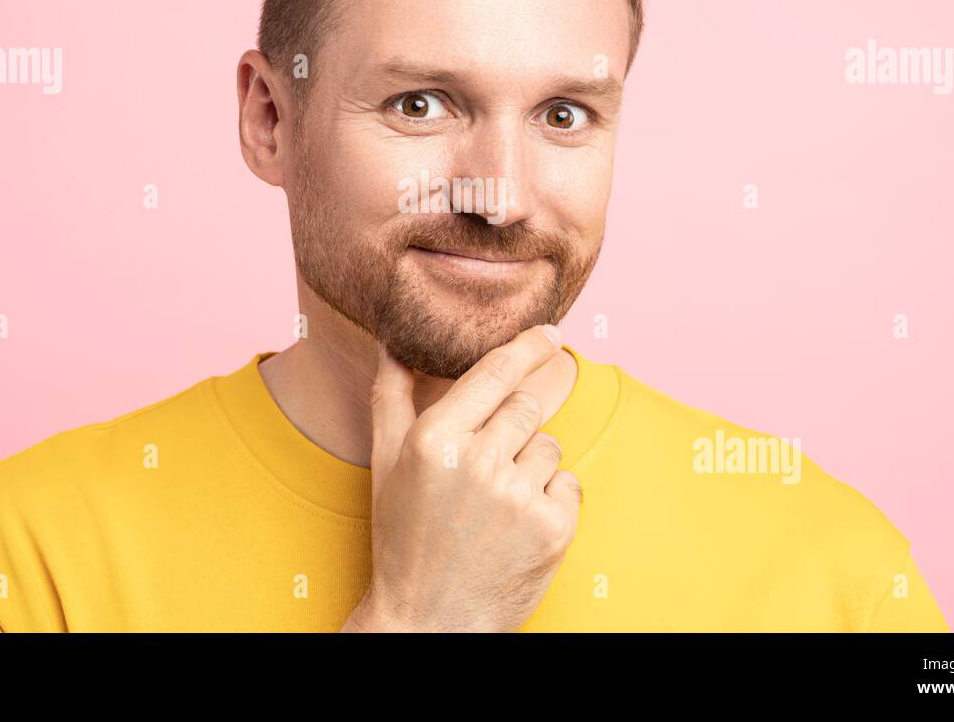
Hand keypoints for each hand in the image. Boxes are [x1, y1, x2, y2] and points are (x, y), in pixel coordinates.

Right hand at [341, 324, 582, 631]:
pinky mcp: (553, 529)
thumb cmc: (404, 536)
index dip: (528, 345)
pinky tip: (516, 526)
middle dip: (514, 426)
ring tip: (494, 505)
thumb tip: (395, 343)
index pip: (496, 372)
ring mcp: (518, 497)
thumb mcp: (385, 464)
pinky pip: (567, 484)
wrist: (429, 620)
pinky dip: (550, 499)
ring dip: (530, 465)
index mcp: (434, 440)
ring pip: (549, 446)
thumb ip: (391, 396)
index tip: (550, 331)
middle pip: (526, 407)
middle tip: (490, 463)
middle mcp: (477, 463)